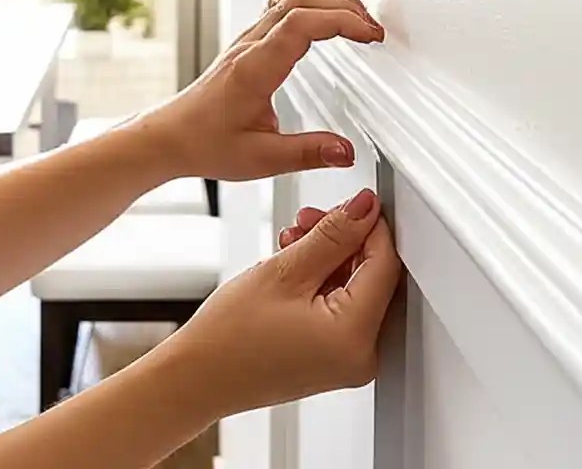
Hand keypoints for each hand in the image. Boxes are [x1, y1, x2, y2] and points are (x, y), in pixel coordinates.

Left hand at [145, 0, 383, 180]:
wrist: (169, 137)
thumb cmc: (205, 145)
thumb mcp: (260, 160)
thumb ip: (307, 154)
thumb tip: (346, 151)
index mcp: (254, 68)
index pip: (303, 22)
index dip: (343, 20)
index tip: (370, 35)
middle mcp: (250, 45)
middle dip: (345, 4)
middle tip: (372, 29)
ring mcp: (249, 38)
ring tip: (357, 16)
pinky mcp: (250, 41)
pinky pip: (282, 2)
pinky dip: (313, 1)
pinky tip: (328, 18)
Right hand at [165, 188, 400, 414]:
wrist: (196, 379)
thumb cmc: (227, 340)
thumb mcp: (285, 272)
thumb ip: (333, 235)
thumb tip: (363, 209)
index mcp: (354, 338)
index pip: (385, 265)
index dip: (372, 225)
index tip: (358, 202)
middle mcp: (361, 357)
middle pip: (373, 278)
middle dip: (347, 240)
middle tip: (315, 218)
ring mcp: (347, 361)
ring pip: (357, 290)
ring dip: (332, 258)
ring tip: (296, 240)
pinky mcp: (333, 359)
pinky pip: (343, 310)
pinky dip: (325, 282)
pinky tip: (298, 265)